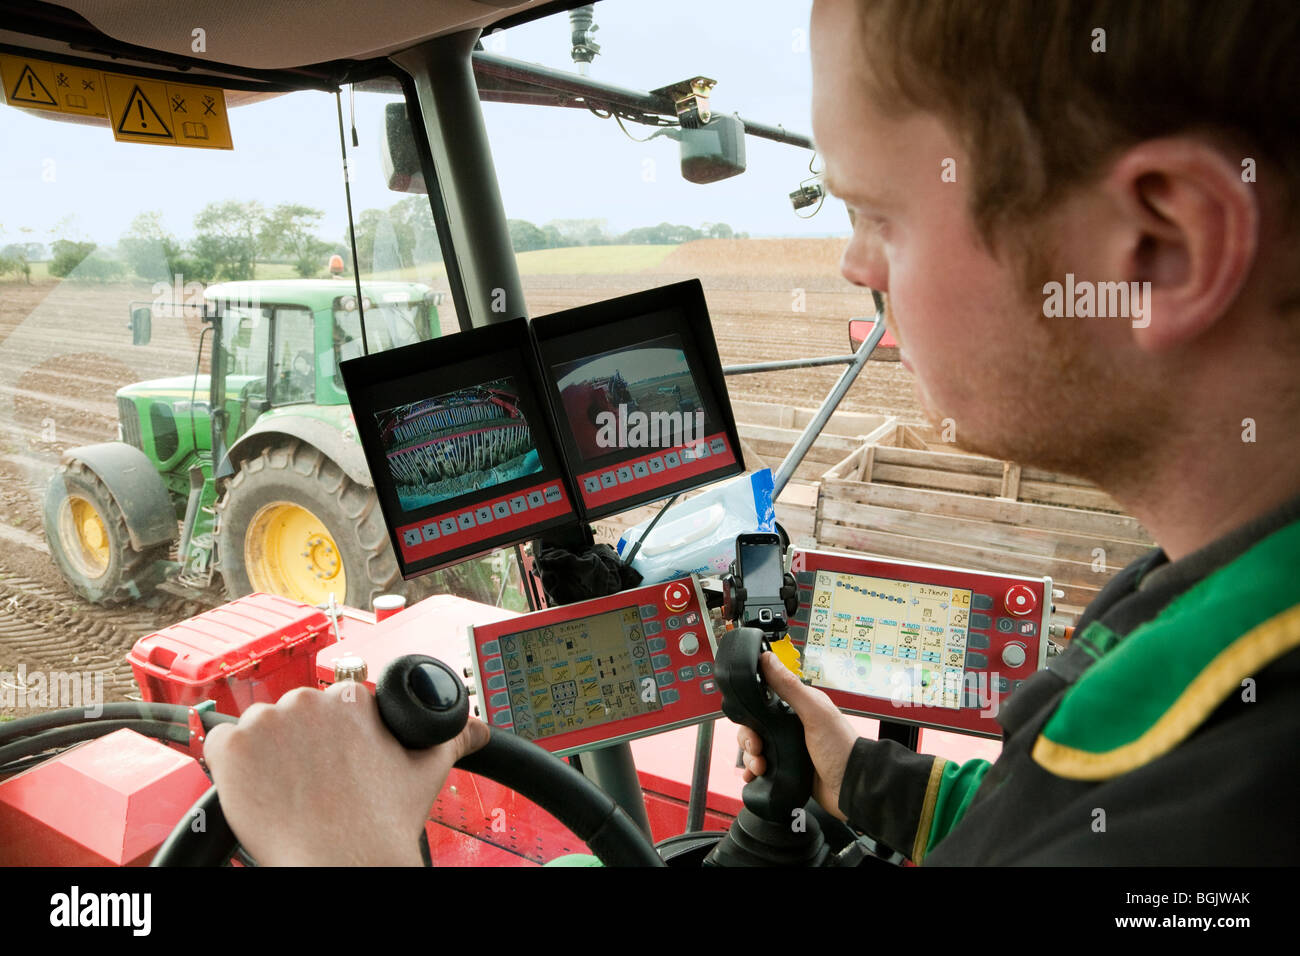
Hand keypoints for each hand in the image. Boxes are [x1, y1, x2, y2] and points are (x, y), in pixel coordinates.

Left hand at [204, 681, 489, 865]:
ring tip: (286, 791)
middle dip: (300, 744)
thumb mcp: (426, 771)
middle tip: (312, 783)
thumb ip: (453, 738)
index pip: (332, 706)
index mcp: (353, 700)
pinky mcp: (233, 747)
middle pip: (295, 715)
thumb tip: (476, 729)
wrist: (343, 863)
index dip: (331, 738)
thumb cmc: (381, 824)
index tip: (333, 765)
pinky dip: (232, 766)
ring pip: (258, 728)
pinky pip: (221, 744)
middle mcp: (309, 701)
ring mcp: (267, 722)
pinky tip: (255, 789)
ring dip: (266, 754)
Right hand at [737, 651, 858, 820]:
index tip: (749, 722)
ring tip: (759, 767)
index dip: (750, 712)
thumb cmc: (840, 748)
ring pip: (755, 749)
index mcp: (797, 708)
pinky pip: (760, 768)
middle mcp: (790, 727)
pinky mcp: (786, 769)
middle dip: (749, 740)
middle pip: (754, 728)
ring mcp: (787, 749)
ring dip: (750, 758)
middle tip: (757, 749)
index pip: (762, 703)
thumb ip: (790, 686)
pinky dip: (753, 771)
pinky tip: (753, 776)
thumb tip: (767, 658)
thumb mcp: (815, 713)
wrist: (852, 787)